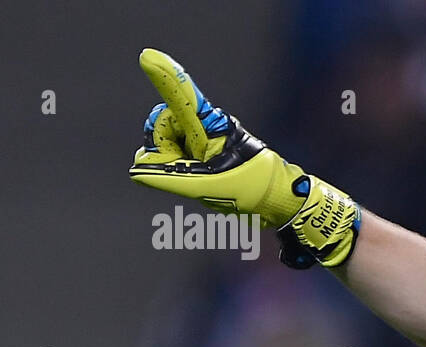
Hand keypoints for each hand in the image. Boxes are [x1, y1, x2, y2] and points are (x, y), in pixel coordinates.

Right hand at [128, 47, 360, 267]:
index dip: (166, 78)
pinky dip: (176, 164)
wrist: (274, 197)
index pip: (183, 100)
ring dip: (173, 160)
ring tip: (202, 175)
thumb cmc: (250, 188)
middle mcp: (205, 123)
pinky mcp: (199, 145)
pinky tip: (197, 173)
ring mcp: (202, 133)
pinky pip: (173, 151)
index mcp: (212, 126)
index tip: (149, 56)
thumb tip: (138, 170)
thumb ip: (171, 178)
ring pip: (166, 140)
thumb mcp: (210, 187)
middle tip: (193, 170)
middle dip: (166, 148)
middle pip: (164, 124)